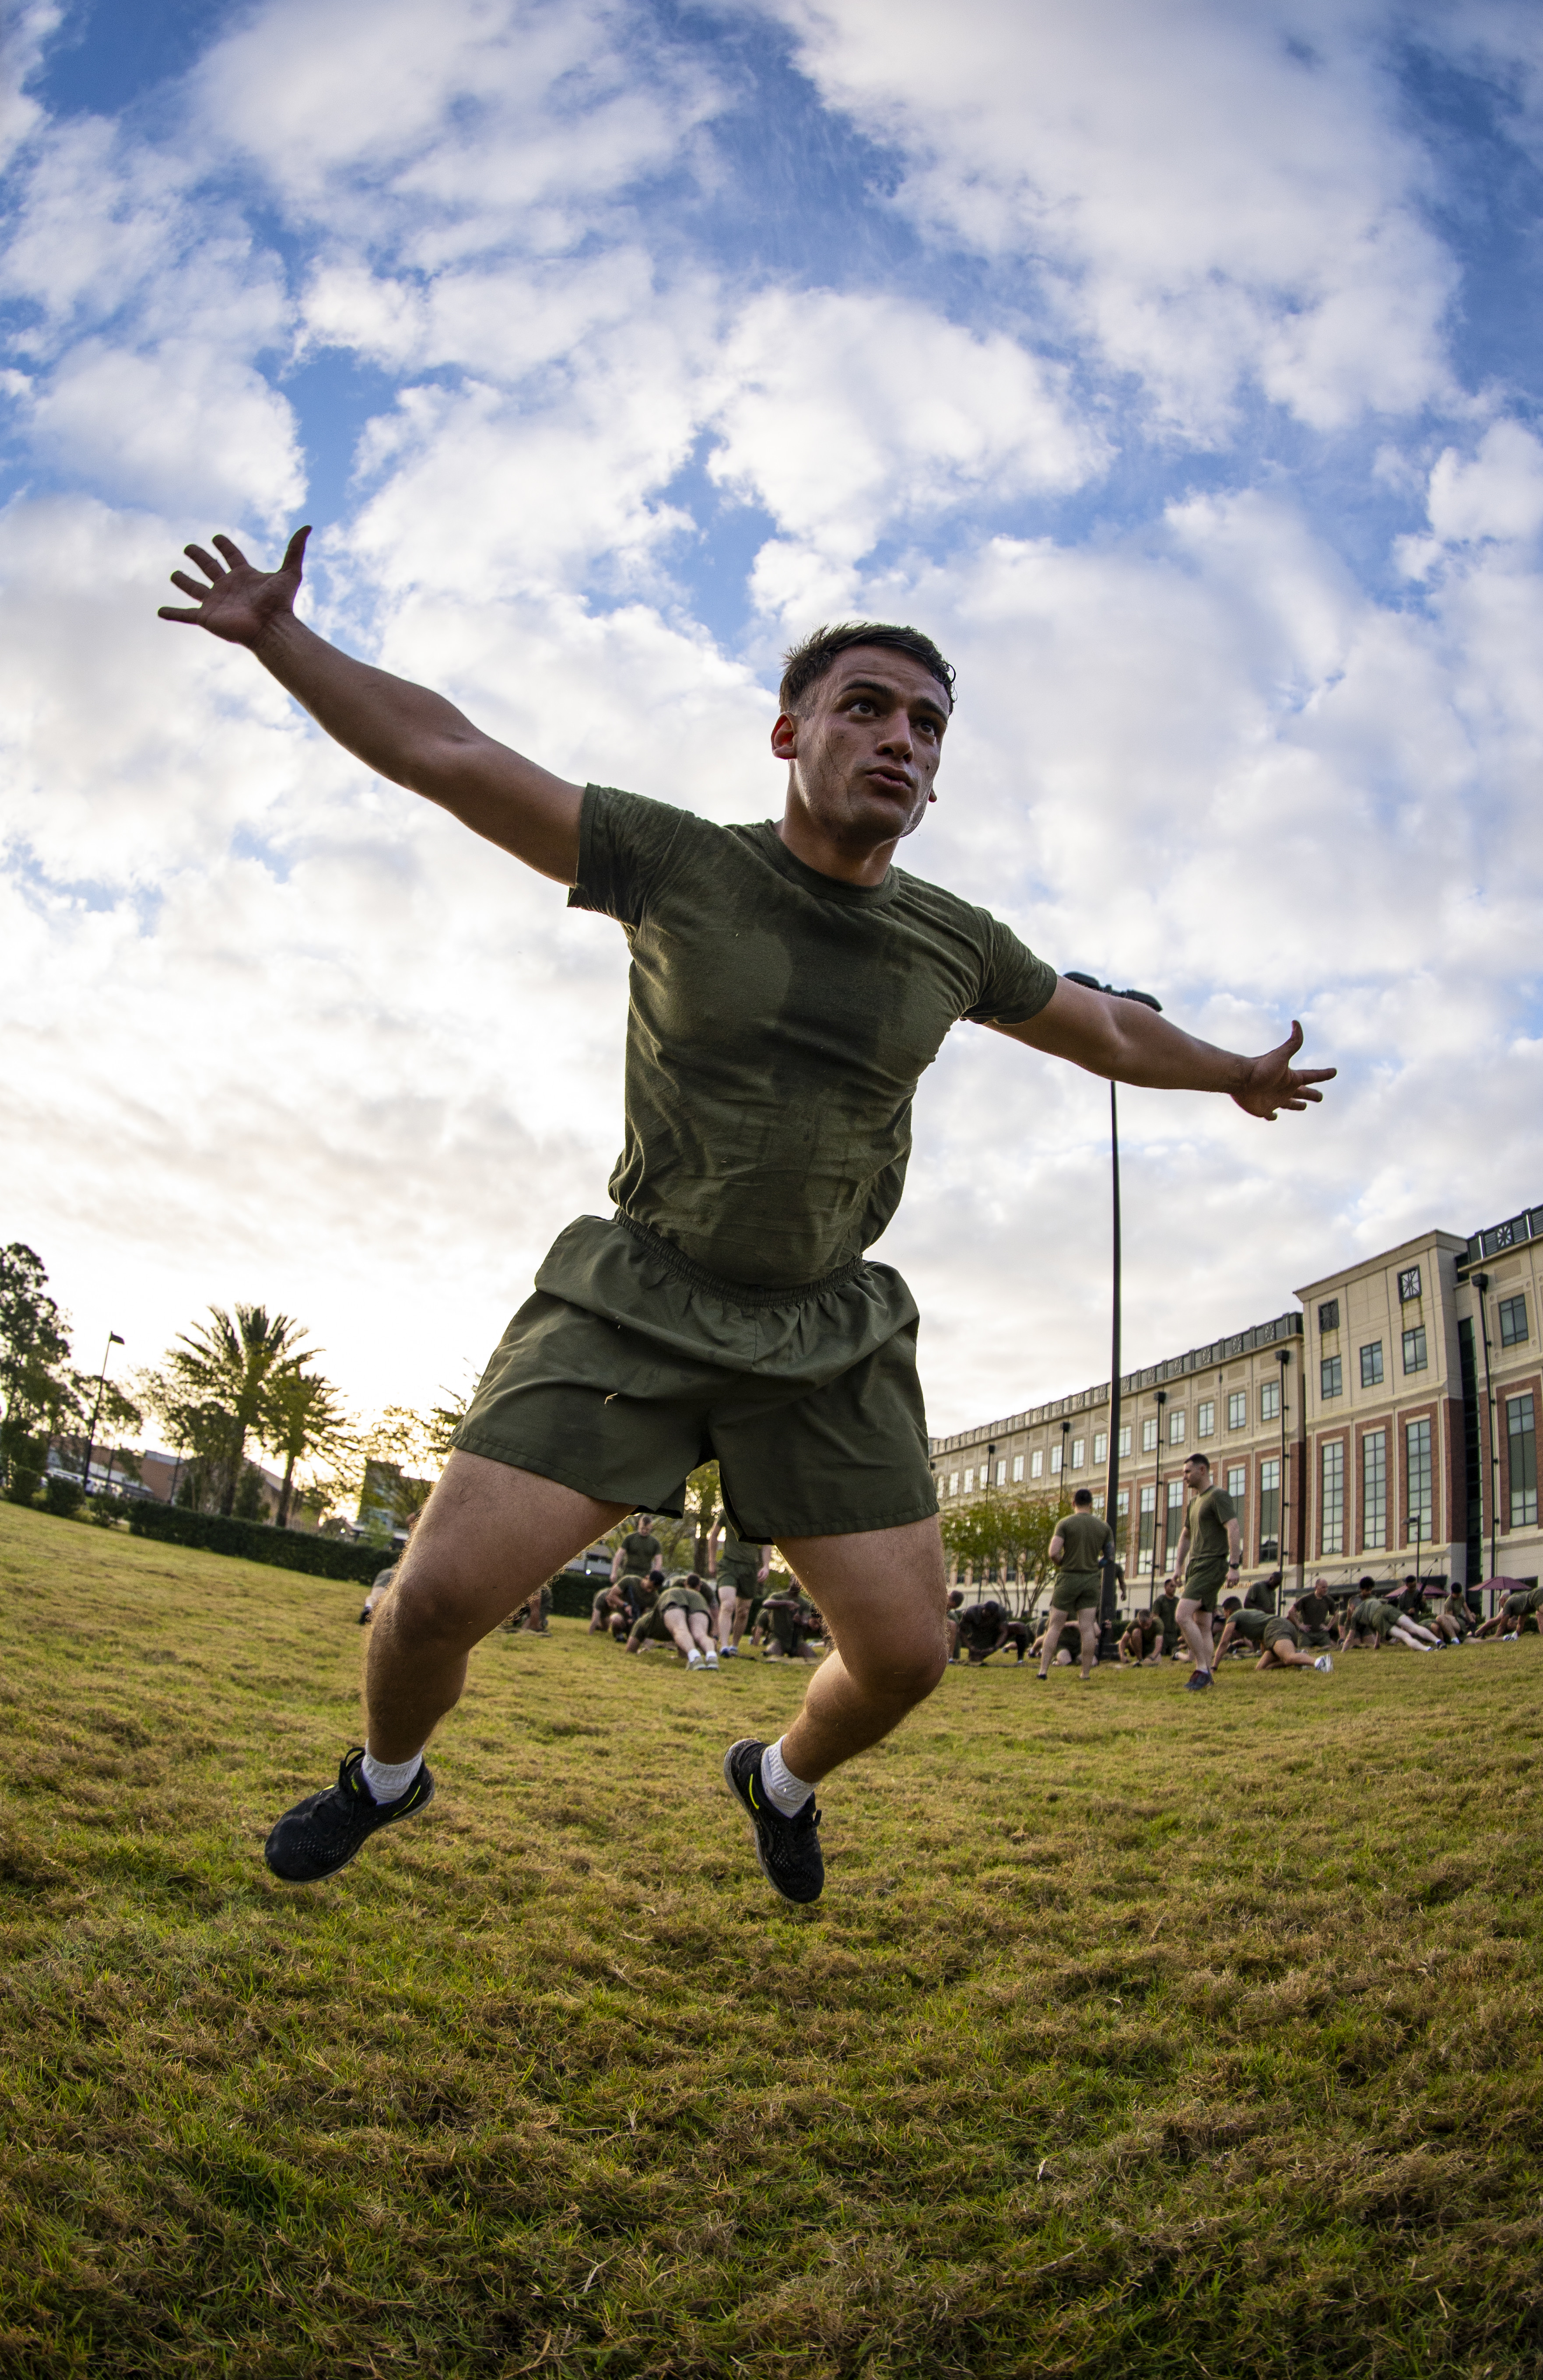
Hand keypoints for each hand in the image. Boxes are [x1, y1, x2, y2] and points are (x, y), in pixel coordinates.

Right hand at [158, 526, 310, 645]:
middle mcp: (227, 587)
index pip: (231, 556)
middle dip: (199, 557)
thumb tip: (308, 526)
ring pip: (194, 588)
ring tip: (173, 574)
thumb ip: (295, 549)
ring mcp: (215, 602)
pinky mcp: (207, 617)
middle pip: (209, 567)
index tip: (217, 538)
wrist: (271, 628)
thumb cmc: (281, 604)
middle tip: (189, 548)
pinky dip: (172, 613)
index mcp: (243, 575)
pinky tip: (159, 611)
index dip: (225, 546)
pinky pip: (185, 614)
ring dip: (183, 581)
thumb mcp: (290, 573)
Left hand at [1231, 1021, 1335, 1120]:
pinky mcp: (1263, 1109)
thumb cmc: (1261, 1068)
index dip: (1323, 1074)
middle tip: (1320, 1097)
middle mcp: (1284, 1088)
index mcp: (1291, 1078)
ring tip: (1304, 1107)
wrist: (1240, 1079)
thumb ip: (1293, 1042)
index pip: (1312, 1076)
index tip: (1334, 1071)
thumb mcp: (1281, 1055)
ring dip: (1297, 1106)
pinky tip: (1274, 1117)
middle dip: (1312, 1094)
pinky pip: (1270, 1115)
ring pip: (1289, 1104)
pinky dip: (1273, 1117)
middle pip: (1303, 1093)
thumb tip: (1296, 1022)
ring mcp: (1274, 1099)